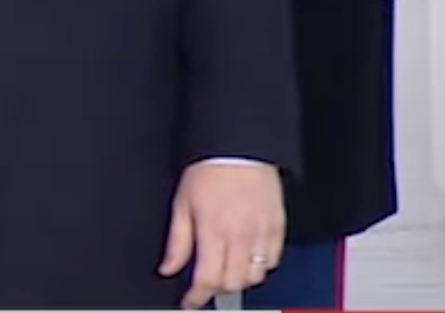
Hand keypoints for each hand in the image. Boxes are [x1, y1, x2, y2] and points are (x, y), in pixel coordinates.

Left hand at [157, 160, 283, 309]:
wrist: (239, 148)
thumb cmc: (209, 170)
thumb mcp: (182, 203)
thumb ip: (177, 241)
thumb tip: (168, 267)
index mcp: (213, 230)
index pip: (207, 278)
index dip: (196, 296)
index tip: (189, 301)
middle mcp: (240, 235)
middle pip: (232, 283)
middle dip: (216, 288)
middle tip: (206, 280)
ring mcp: (262, 233)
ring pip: (255, 277)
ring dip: (239, 278)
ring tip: (226, 267)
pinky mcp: (277, 228)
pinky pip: (272, 261)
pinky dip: (260, 266)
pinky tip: (247, 256)